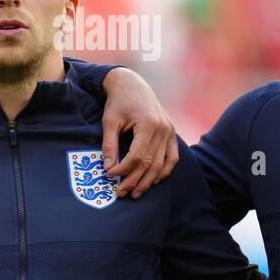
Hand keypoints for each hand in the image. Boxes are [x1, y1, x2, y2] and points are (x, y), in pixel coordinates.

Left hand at [101, 67, 177, 197]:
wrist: (133, 85)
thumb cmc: (119, 102)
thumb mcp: (109, 122)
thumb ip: (109, 145)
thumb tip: (108, 168)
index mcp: (148, 124)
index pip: (137, 156)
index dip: (124, 169)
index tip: (110, 176)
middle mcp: (163, 129)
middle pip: (150, 163)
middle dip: (135, 181)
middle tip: (122, 193)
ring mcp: (170, 131)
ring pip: (162, 164)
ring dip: (149, 181)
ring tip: (136, 193)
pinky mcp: (171, 133)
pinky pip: (172, 157)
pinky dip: (164, 171)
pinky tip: (153, 181)